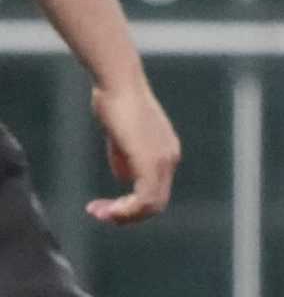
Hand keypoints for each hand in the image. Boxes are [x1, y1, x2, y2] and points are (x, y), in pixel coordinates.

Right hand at [86, 81, 179, 223]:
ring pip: (152, 204)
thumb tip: (124, 178)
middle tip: (100, 214)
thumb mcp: (121, 135)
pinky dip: (127, 209)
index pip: (155, 189)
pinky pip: (145, 198)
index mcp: (166, 154)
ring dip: (125, 215)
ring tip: (100, 214)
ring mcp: (164, 161)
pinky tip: (107, 209)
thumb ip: (124, 157)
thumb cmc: (115, 101)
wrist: (118, 82)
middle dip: (127, 214)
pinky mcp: (151, 161)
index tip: (105, 206)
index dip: (132, 204)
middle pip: (155, 202)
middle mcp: (170, 159)